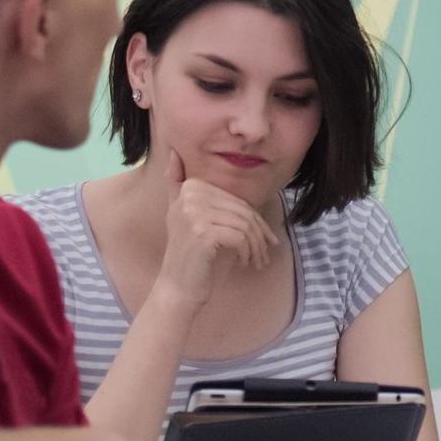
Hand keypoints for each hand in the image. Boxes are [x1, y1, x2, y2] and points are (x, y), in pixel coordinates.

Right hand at [154, 150, 278, 310]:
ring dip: (257, 246)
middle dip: (260, 235)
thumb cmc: (194, 254)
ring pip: (246, 225)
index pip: (237, 200)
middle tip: (266, 252)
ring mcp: (194, 213)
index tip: (263, 239)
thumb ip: (179, 185)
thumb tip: (174, 152)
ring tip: (257, 260)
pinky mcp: (202, 232)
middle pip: (244, 211)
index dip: (254, 220)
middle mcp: (189, 196)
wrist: (178, 287)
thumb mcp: (186, 215)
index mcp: (190, 188)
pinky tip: (245, 263)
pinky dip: (249, 252)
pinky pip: (241, 237)